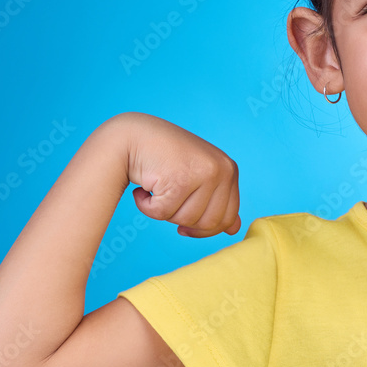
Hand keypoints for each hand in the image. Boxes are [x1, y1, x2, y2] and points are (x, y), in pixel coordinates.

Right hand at [118, 112, 240, 237]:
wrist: (132, 135)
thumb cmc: (164, 157)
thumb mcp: (198, 176)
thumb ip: (217, 201)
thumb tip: (234, 230)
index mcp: (229, 170)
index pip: (227, 218)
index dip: (204, 229)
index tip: (185, 227)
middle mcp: (222, 170)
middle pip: (209, 223)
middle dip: (183, 220)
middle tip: (167, 200)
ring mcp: (203, 173)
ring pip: (186, 219)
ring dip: (163, 212)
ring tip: (156, 190)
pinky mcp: (180, 179)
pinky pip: (163, 213)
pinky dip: (146, 207)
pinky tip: (143, 189)